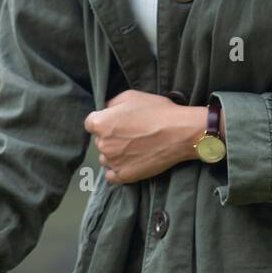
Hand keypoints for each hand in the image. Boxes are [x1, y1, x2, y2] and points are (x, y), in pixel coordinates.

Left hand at [84, 90, 206, 183]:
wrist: (180, 132)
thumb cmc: (157, 111)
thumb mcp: (130, 96)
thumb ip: (111, 104)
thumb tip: (105, 110)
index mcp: (100, 123)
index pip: (91, 123)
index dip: (104, 121)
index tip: (117, 121)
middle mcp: (102, 144)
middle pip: (99, 141)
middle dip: (110, 137)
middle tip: (131, 133)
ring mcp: (113, 161)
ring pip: (105, 158)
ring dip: (114, 154)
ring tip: (134, 148)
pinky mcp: (124, 175)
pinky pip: (111, 176)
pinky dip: (117, 170)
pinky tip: (129, 162)